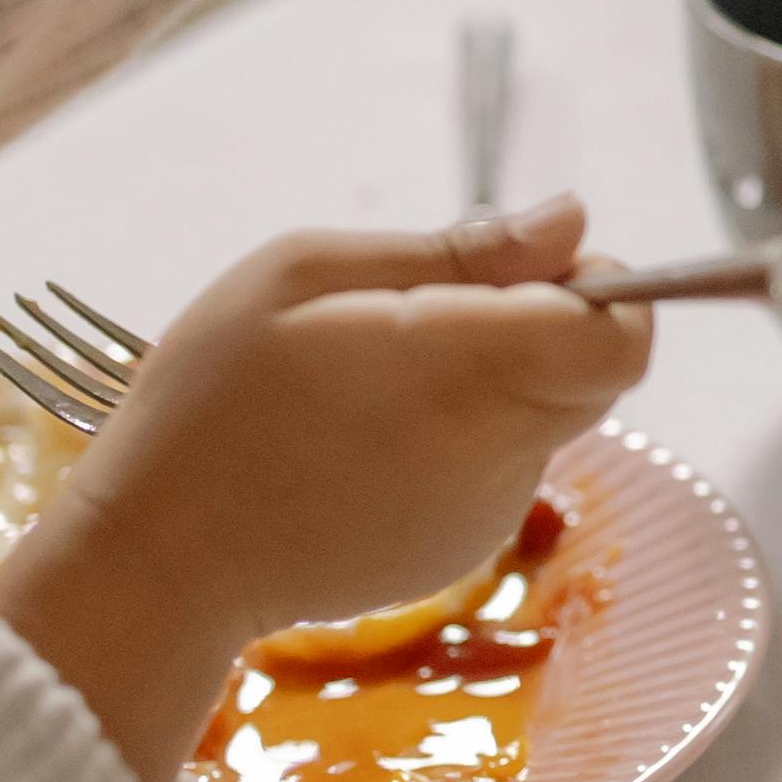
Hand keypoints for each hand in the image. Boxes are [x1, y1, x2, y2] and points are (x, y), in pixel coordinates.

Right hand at [0, 204, 653, 777]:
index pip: (621, 332)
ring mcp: (487, 512)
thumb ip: (457, 250)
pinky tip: (367, 438)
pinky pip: (502, 467)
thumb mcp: (305, 275)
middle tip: (431, 313)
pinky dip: (462, 437)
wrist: (159, 559)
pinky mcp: (462, 549)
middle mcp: (498, 450)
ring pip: (551, 417)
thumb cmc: (211, 397)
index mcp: (465, 368)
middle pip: (597, 370)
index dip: (600, 289)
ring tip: (374, 380)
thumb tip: (573, 222)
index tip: (526, 272)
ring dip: (498, 381)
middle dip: (546, 323)